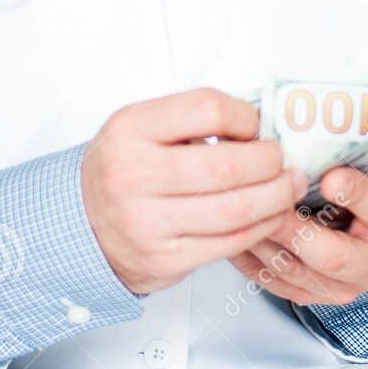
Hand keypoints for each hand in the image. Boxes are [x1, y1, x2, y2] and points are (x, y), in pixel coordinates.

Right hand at [82, 88, 306, 295]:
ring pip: (234, 209)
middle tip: (284, 161)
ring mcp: (147, 222)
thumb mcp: (139, 129)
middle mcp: (133, 175)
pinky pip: (228, 243)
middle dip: (270, 162)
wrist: (80, 225)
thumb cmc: (121, 171)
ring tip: (288, 186)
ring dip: (275, 197)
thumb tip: (259, 127)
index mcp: (131, 130)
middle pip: (226, 166)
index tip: (258, 126)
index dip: (246, 116)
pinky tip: (270, 215)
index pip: (207, 109)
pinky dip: (260, 227)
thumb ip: (191, 122)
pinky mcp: (164, 259)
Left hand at [228, 167, 367, 306]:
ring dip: (266, 244)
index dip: (356, 194)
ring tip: (243, 214)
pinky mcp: (316, 298)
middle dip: (296, 231)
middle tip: (270, 204)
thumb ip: (352, 158)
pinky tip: (238, 235)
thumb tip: (312, 135)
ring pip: (299, 274)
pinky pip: (278, 285)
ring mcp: (348, 287)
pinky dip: (253, 260)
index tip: (332, 178)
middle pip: (335, 258)